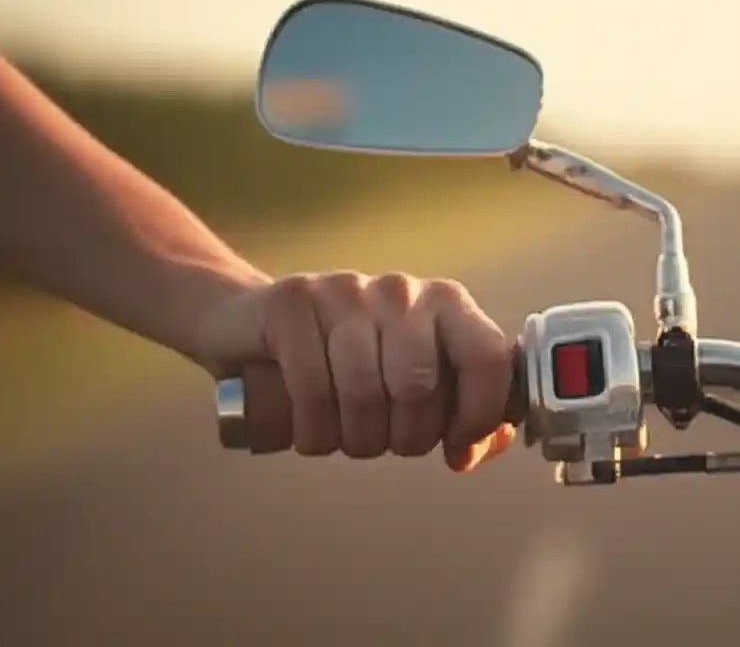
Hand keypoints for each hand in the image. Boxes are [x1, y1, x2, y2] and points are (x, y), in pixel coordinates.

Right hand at [195, 271, 515, 470]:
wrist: (252, 322)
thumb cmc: (347, 362)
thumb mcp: (412, 383)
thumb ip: (460, 414)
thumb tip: (480, 448)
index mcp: (447, 304)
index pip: (487, 358)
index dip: (479, 414)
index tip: (455, 443)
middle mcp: (401, 291)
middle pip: (419, 388)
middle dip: (405, 437)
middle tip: (386, 440)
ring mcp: (345, 291)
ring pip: (364, 393)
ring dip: (355, 439)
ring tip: (347, 436)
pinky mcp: (292, 303)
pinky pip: (313, 389)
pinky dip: (314, 431)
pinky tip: (312, 434)